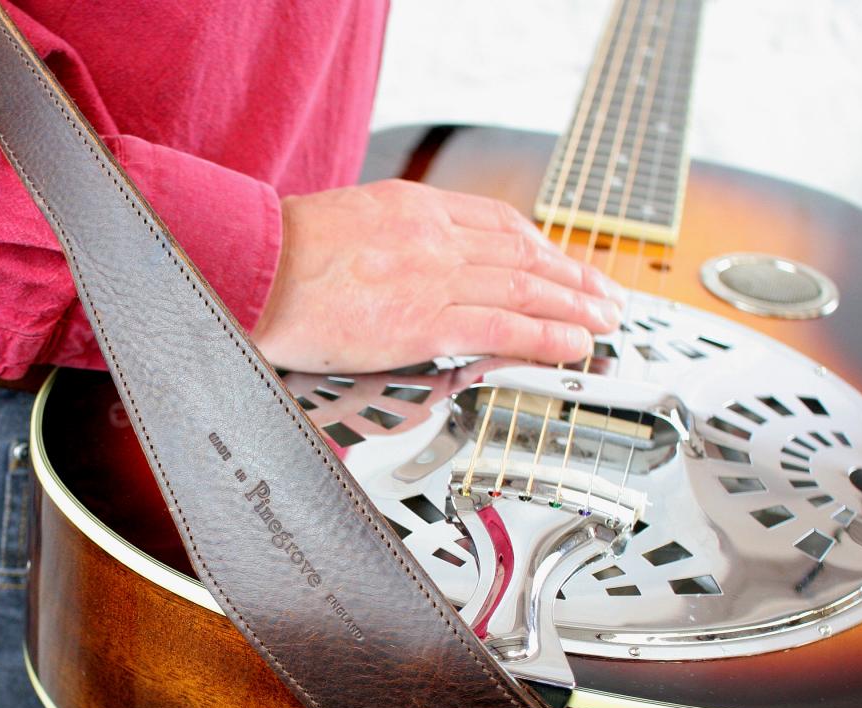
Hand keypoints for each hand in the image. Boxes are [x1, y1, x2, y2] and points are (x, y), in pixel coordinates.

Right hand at [252, 178, 625, 373]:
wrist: (254, 269)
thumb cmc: (285, 255)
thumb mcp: (350, 223)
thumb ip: (394, 239)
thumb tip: (413, 264)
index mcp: (415, 208)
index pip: (500, 225)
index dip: (543, 250)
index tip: (564, 265)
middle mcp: (434, 237)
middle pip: (524, 256)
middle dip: (573, 279)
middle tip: (606, 296)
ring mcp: (433, 278)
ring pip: (525, 289)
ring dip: (573, 307)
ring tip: (605, 322)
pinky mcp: (423, 322)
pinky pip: (502, 328)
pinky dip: (545, 336)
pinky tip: (571, 345)